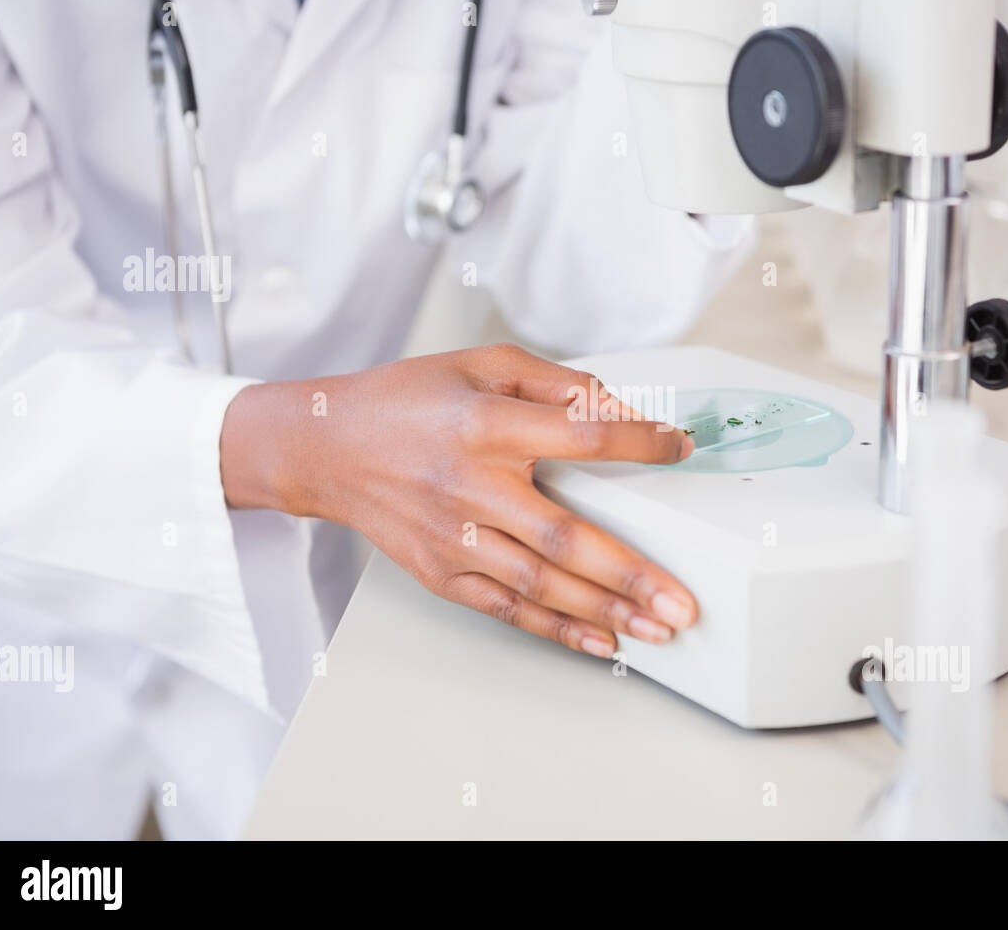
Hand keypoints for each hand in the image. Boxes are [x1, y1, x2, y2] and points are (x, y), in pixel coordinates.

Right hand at [220, 344, 697, 657]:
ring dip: (603, 611)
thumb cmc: (406, 402)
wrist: (326, 448)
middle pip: (562, 536)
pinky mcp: (441, 573)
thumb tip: (618, 409)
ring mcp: (452, 537)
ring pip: (539, 583)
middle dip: (628, 574)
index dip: (636, 442)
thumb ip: (555, 384)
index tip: (680, 448)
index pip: (577, 435)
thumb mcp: (481, 366)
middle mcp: (469, 487)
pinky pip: (507, 608)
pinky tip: (600, 642)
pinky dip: (555, 629)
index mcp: (484, 426)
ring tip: (658, 628)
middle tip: (682, 601)